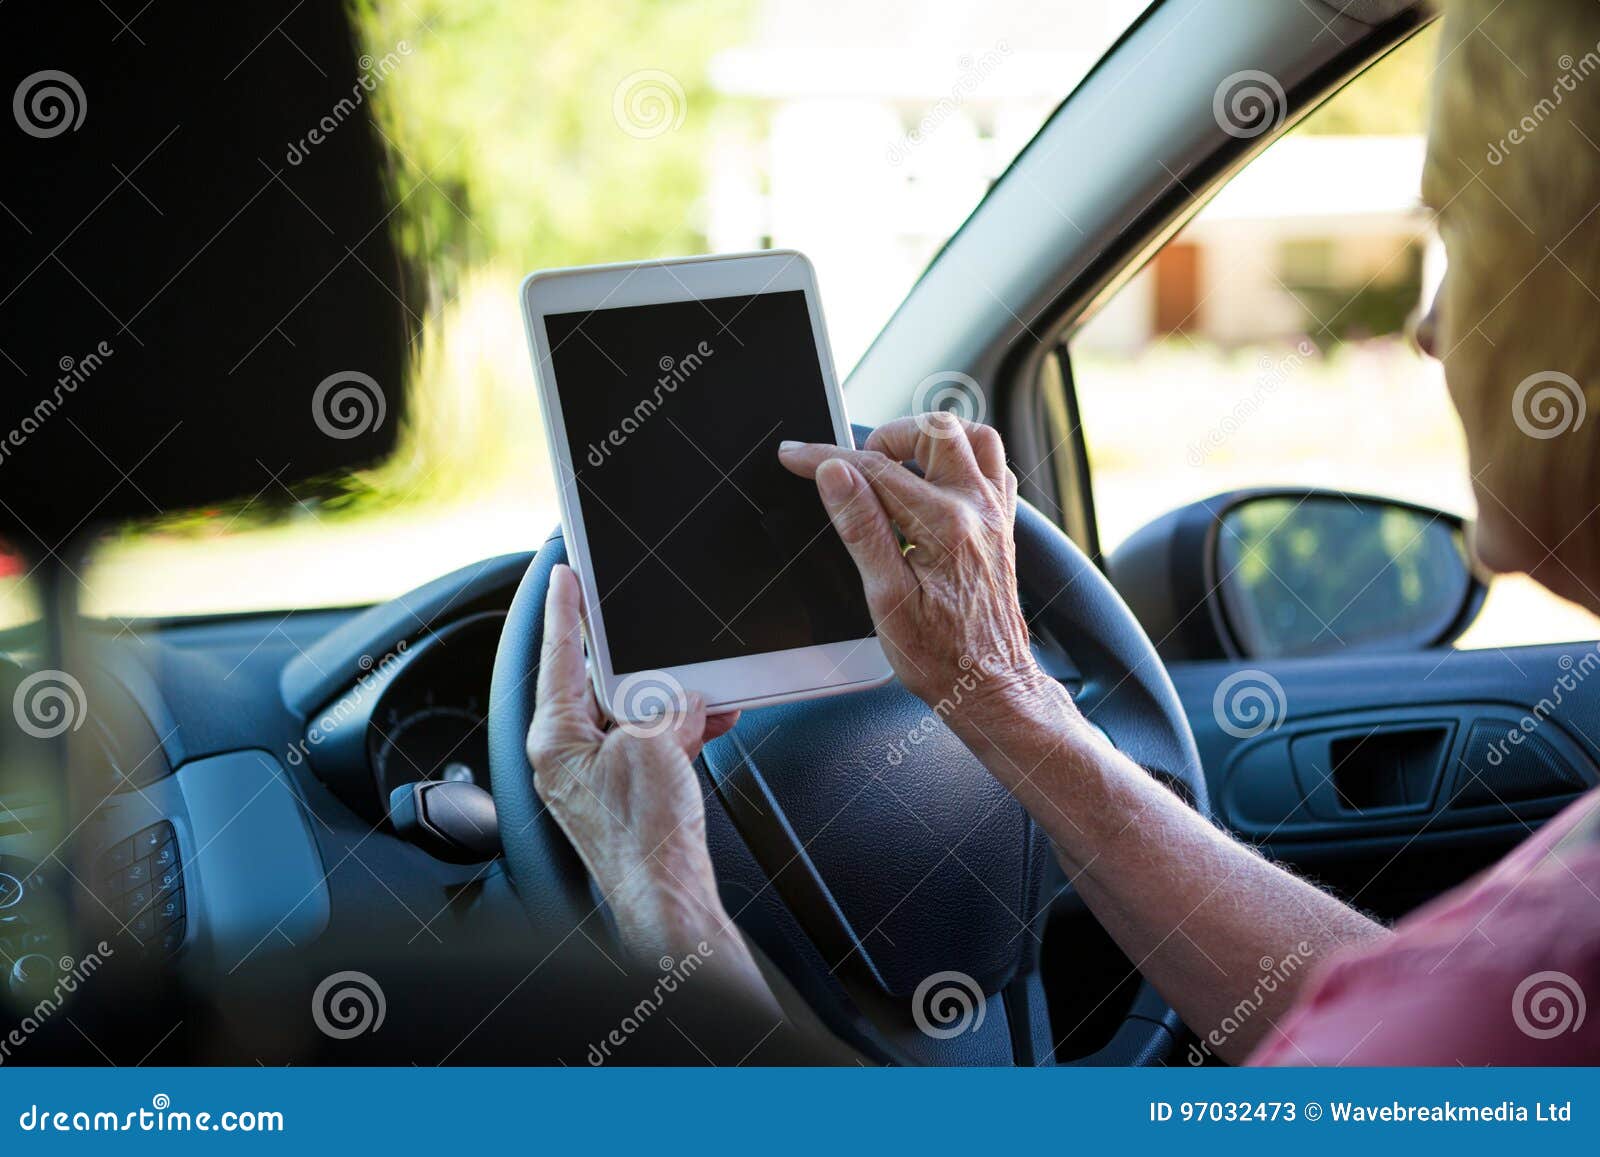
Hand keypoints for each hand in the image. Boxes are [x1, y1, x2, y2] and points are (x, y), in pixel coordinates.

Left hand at [525, 564, 738, 956]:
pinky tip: (711, 724)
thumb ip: (661, 704)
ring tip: (706, 698)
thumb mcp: (655, 746)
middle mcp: (567, 756)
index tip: (563, 574)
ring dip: (672, 704)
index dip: (563, 610)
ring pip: (633, 715)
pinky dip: (680, 732)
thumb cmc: (645, 837)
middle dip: (641, 667)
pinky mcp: (625, 793)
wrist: (668, 896)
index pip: (557, 657)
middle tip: (662, 648)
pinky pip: (651, 745)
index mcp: (555, 738)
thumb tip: (677, 698)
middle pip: (600, 685)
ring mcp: (595, 776)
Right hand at [778, 413, 1053, 721]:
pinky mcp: (1002, 525)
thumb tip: (835, 474)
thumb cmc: (938, 656)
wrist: (989, 685)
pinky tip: (934, 482)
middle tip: (855, 467)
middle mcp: (977, 510)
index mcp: (944, 527)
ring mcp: (995, 514)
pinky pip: (992, 465)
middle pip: (933, 431)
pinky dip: (961, 458)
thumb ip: (861, 528)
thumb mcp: (885, 598)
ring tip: (896, 465)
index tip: (795, 455)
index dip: (824, 458)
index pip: (873, 471)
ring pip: (973, 437)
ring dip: (930, 440)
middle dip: (885, 437)